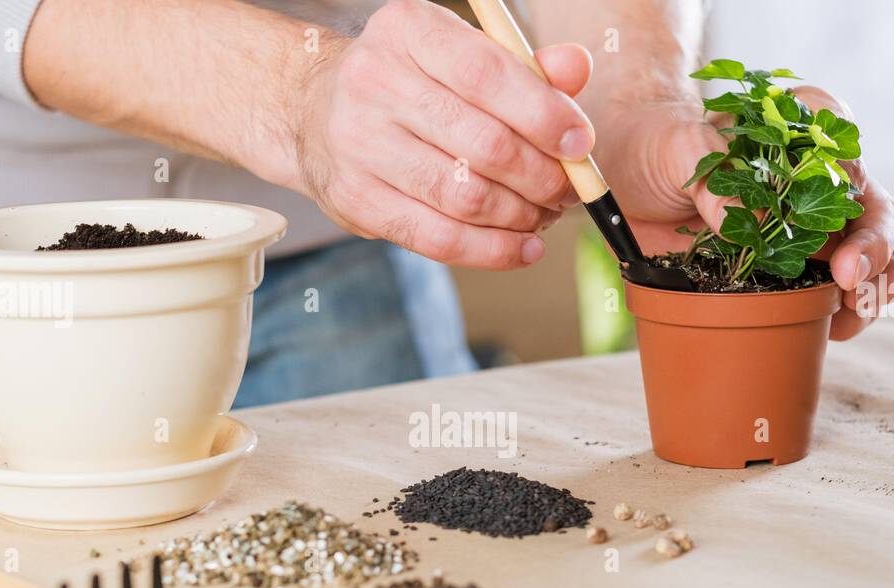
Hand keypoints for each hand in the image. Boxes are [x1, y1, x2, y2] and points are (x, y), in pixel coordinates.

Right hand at [293, 0, 593, 268]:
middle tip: (567, 191)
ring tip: (543, 216)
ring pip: (463, 196)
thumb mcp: (458, 55)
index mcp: (408, 30)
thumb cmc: (408, 83)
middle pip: (482, 144)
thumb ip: (522, 67)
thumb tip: (577, 71)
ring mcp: (358, 144)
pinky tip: (523, 248)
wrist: (313, 111)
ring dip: (519, 216)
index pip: (486, 74)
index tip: (580, 144)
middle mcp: (375, 81)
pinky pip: (436, 238)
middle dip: (541, 176)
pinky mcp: (354, 199)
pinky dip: (490, 251)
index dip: (543, 114)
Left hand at [601, 91, 893, 339]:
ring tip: (856, 309)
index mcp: (798, 127)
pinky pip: (847, 284)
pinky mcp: (802, 262)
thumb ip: (711, 173)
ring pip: (880, 246)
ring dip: (882, 280)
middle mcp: (820, 175)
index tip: (837, 199)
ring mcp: (817, 221)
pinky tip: (838, 326)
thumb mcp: (674, 150)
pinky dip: (855, 307)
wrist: (634, 180)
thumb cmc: (657, 148)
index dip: (846, 171)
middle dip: (875, 243)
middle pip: (875, 203)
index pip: (841, 138)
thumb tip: (751, 217)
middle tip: (849, 278)